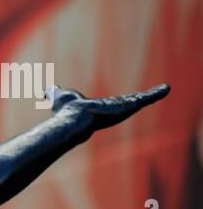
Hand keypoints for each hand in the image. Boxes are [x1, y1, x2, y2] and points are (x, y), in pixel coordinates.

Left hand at [48, 83, 169, 130]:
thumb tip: (43, 90)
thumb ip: (52, 92)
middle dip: (142, 99)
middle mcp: (111, 112)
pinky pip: (143, 100)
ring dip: (152, 96)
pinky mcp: (126, 107)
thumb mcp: (58, 95)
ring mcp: (119, 110)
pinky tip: (166, 89)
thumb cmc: (65, 109)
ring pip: (138, 102)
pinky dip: (155, 95)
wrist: (71, 118)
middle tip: (156, 93)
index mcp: (99, 110)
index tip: (130, 99)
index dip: (123, 102)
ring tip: (165, 89)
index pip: (114, 105)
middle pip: (129, 104)